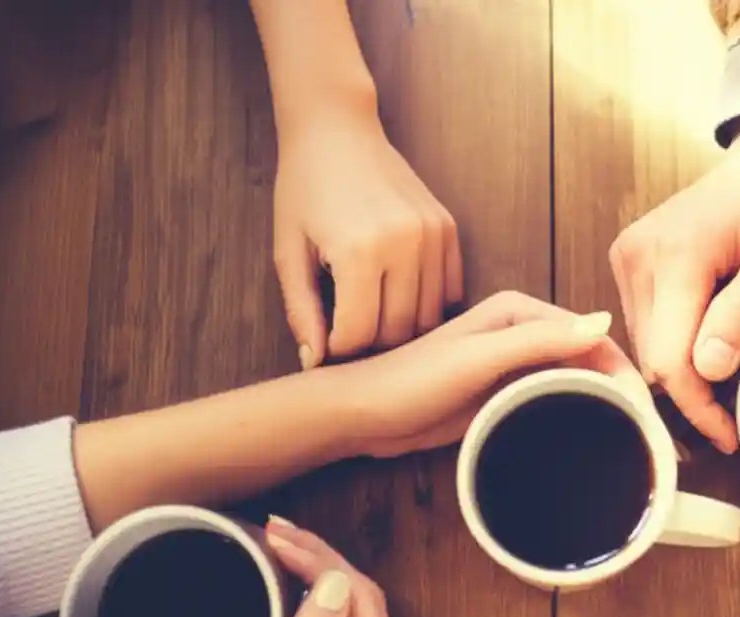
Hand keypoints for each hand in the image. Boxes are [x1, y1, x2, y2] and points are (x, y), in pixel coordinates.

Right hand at [253, 518, 416, 616]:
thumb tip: (331, 581)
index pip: (362, 602)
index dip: (320, 561)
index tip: (279, 539)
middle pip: (360, 602)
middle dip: (318, 560)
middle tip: (275, 531)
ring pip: (350, 614)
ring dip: (315, 577)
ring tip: (278, 545)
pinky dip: (313, 606)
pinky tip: (288, 585)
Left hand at [273, 100, 461, 366]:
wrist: (338, 130)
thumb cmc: (303, 188)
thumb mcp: (288, 251)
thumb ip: (302, 310)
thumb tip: (314, 363)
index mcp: (359, 252)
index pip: (359, 334)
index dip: (339, 348)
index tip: (326, 339)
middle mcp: (404, 245)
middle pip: (397, 331)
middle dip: (371, 341)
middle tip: (349, 328)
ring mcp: (432, 236)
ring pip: (429, 318)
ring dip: (401, 326)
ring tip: (374, 313)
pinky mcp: (448, 229)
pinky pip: (450, 292)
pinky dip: (428, 304)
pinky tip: (401, 294)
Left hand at [325, 290, 647, 457]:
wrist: (366, 415)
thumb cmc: (413, 381)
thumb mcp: (480, 357)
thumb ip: (539, 340)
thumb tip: (603, 323)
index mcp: (521, 312)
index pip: (591, 336)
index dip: (624, 369)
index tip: (647, 409)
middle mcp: (522, 332)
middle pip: (589, 358)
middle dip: (622, 389)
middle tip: (649, 435)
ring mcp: (514, 365)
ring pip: (575, 380)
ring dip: (604, 404)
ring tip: (633, 441)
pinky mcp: (504, 394)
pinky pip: (553, 400)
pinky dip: (577, 415)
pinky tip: (593, 439)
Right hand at [609, 109, 739, 451]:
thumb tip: (707, 370)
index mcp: (676, 257)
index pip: (669, 358)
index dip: (697, 407)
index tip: (727, 436)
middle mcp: (638, 257)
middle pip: (651, 358)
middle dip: (689, 395)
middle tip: (730, 421)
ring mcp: (629, 257)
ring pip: (644, 346)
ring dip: (681, 371)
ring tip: (725, 381)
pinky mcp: (631, 260)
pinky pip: (645, 325)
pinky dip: (673, 346)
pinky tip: (707, 347)